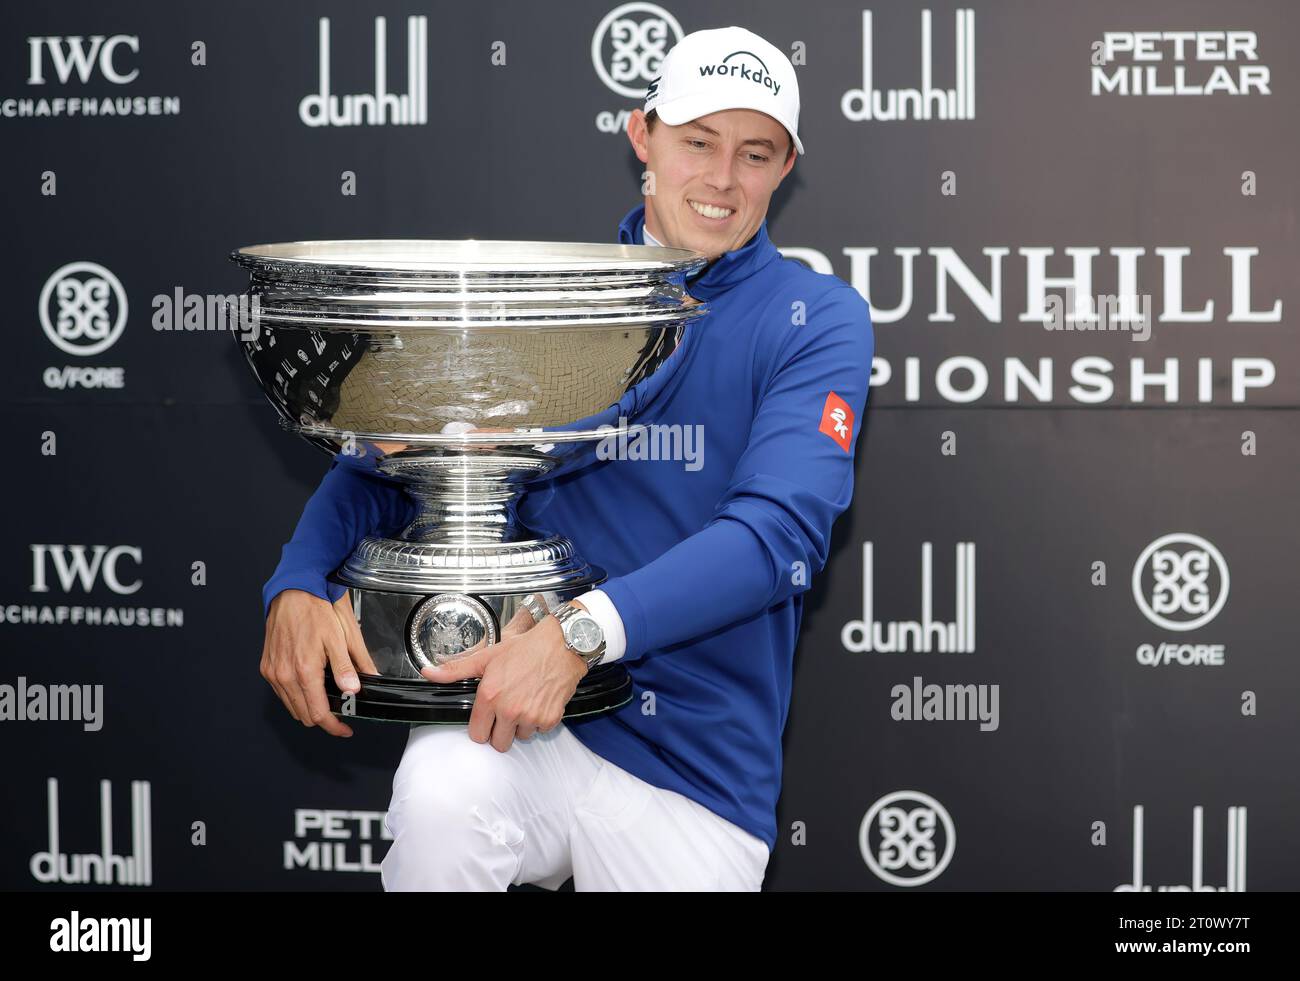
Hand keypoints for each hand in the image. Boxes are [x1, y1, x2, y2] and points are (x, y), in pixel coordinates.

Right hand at [260, 589, 375, 737]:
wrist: (292, 593)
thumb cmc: (315, 610)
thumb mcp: (339, 638)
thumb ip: (347, 667)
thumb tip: (355, 689)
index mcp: (304, 671)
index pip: (318, 714)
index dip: (333, 727)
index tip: (344, 729)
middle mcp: (284, 675)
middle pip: (303, 715)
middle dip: (323, 718)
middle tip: (340, 713)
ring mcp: (272, 672)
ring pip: (291, 706)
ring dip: (308, 708)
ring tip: (327, 699)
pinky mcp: (267, 667)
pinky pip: (282, 693)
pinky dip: (296, 696)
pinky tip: (309, 686)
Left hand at [420, 602, 589, 752]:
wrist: (562, 644)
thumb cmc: (524, 649)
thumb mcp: (487, 657)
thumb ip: (455, 669)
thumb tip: (427, 672)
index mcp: (490, 696)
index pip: (477, 735)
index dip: (482, 726)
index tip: (488, 716)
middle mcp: (509, 710)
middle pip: (498, 743)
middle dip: (501, 731)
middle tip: (507, 710)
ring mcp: (531, 716)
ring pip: (521, 737)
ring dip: (522, 725)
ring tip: (525, 701)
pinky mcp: (550, 719)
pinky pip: (540, 731)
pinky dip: (540, 720)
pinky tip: (539, 701)